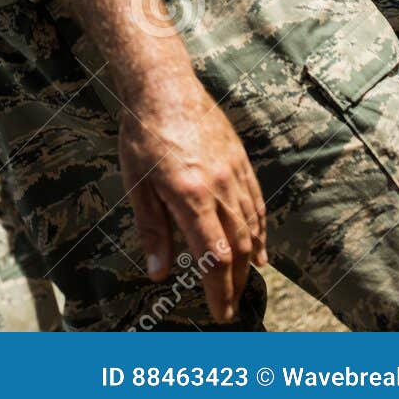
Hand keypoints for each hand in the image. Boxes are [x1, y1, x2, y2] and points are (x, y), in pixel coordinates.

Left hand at [118, 81, 267, 324]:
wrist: (164, 85)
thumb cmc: (144, 134)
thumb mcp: (138, 183)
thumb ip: (153, 230)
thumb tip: (159, 274)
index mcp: (191, 196)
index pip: (213, 258)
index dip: (219, 291)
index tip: (219, 314)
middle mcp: (219, 187)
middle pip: (238, 248)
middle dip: (235, 284)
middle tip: (230, 308)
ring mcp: (234, 172)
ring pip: (251, 227)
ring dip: (250, 261)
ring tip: (243, 284)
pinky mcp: (240, 159)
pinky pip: (256, 203)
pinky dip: (260, 230)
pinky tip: (259, 249)